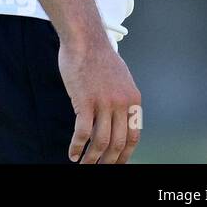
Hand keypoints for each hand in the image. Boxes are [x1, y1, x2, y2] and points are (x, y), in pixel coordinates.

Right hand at [58, 38, 140, 163]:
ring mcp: (104, 103)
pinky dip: (77, 146)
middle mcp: (122, 104)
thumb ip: (122, 99)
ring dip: (92, 158)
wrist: (84, 38)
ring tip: (84, 165)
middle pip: (117, 143)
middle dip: (108, 160)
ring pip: (100, 141)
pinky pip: (83, 131)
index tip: (116, 162)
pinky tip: (72, 153)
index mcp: (133, 101)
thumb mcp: (120, 78)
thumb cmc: (98, 56)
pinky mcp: (84, 100)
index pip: (133, 137)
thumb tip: (119, 118)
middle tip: (99, 168)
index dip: (125, 154)